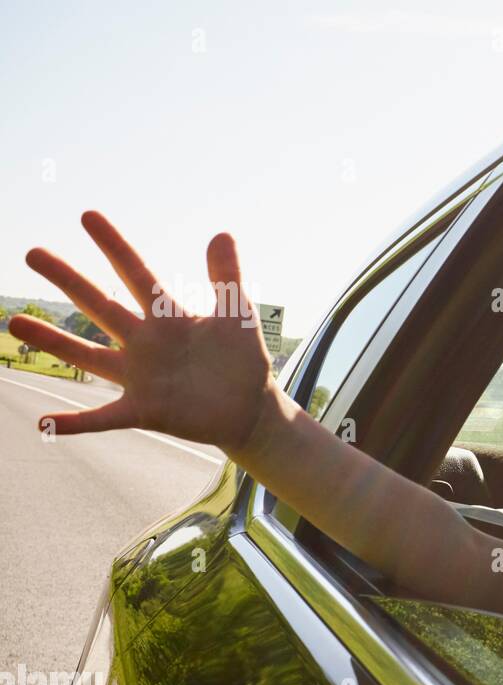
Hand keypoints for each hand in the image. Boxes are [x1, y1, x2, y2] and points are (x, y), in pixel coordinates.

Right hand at [9, 211, 276, 452]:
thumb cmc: (242, 360)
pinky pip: (102, 417)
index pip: (136, 274)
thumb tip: (222, 233)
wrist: (251, 409)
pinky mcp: (143, 410)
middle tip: (32, 252)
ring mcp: (140, 377)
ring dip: (52, 341)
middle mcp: (145, 343)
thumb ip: (228, 278)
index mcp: (168, 317)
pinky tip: (44, 423)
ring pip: (87, 356)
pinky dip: (76, 422)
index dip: (114, 246)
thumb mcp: (238, 316)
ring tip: (14, 322)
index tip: (87, 216)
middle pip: (100, 305)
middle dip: (68, 279)